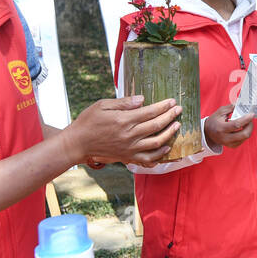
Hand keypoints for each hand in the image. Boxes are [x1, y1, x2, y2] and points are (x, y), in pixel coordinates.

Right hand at [65, 96, 180, 166]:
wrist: (78, 144)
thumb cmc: (88, 121)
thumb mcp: (102, 105)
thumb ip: (123, 102)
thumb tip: (142, 99)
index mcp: (123, 120)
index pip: (149, 112)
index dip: (163, 106)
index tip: (172, 101)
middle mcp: (129, 135)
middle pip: (156, 126)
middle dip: (170, 117)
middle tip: (178, 110)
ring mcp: (129, 148)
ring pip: (156, 143)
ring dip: (169, 134)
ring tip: (176, 126)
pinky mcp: (127, 157)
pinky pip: (148, 158)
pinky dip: (159, 154)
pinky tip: (166, 147)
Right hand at [205, 104, 252, 149]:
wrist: (208, 133)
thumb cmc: (214, 121)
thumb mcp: (220, 112)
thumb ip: (231, 108)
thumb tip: (241, 105)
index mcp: (221, 128)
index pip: (236, 125)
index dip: (246, 119)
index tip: (251, 114)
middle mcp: (225, 138)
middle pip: (244, 134)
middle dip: (250, 125)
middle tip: (250, 119)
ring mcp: (229, 143)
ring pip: (245, 137)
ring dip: (248, 128)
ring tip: (246, 122)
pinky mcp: (232, 146)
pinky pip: (243, 139)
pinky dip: (245, 132)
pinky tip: (242, 128)